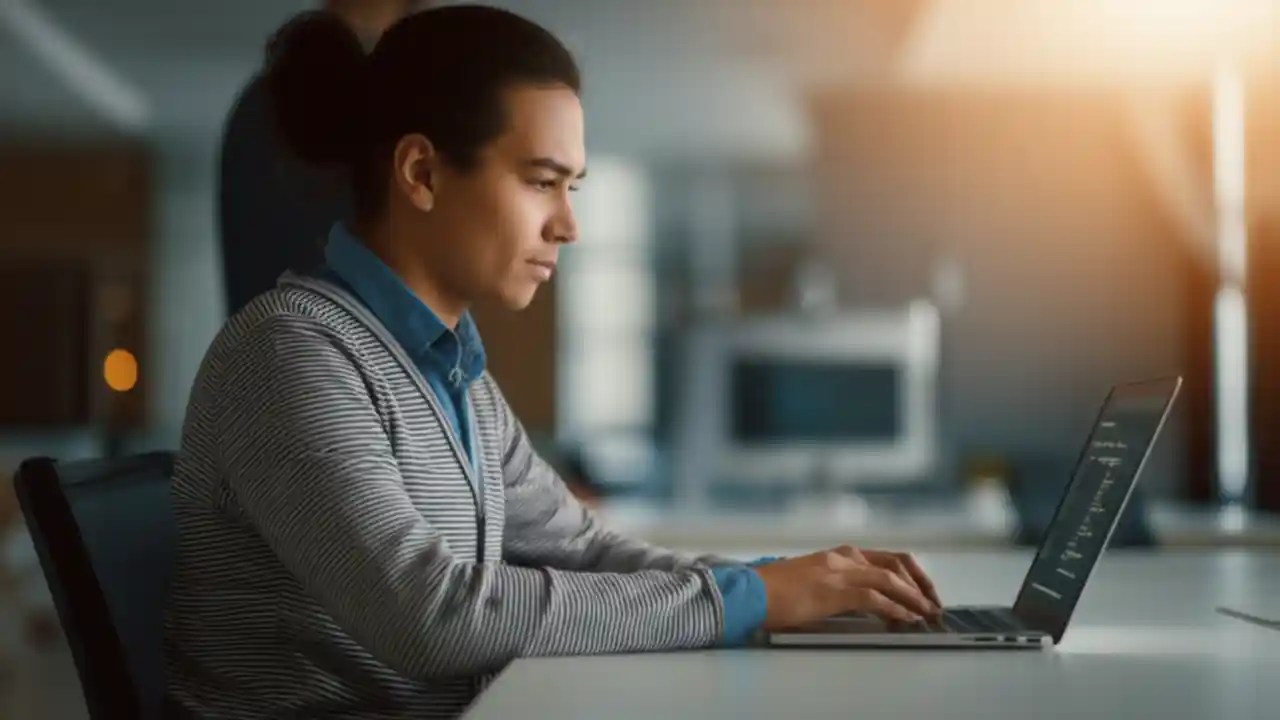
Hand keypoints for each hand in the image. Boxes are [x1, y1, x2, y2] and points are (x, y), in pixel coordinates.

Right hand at [753, 546, 940, 630]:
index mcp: (839, 554)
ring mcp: (839, 572)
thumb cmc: (774, 590)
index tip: (924, 591)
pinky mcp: (834, 590)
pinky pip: (875, 598)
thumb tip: (861, 602)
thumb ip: (837, 585)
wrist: (751, 592)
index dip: (911, 574)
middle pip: (896, 563)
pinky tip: (905, 619)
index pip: (887, 558)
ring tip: (926, 614)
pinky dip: (895, 608)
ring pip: (890, 579)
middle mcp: (844, 557)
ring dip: (913, 598)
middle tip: (933, 604)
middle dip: (920, 583)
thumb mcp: (813, 581)